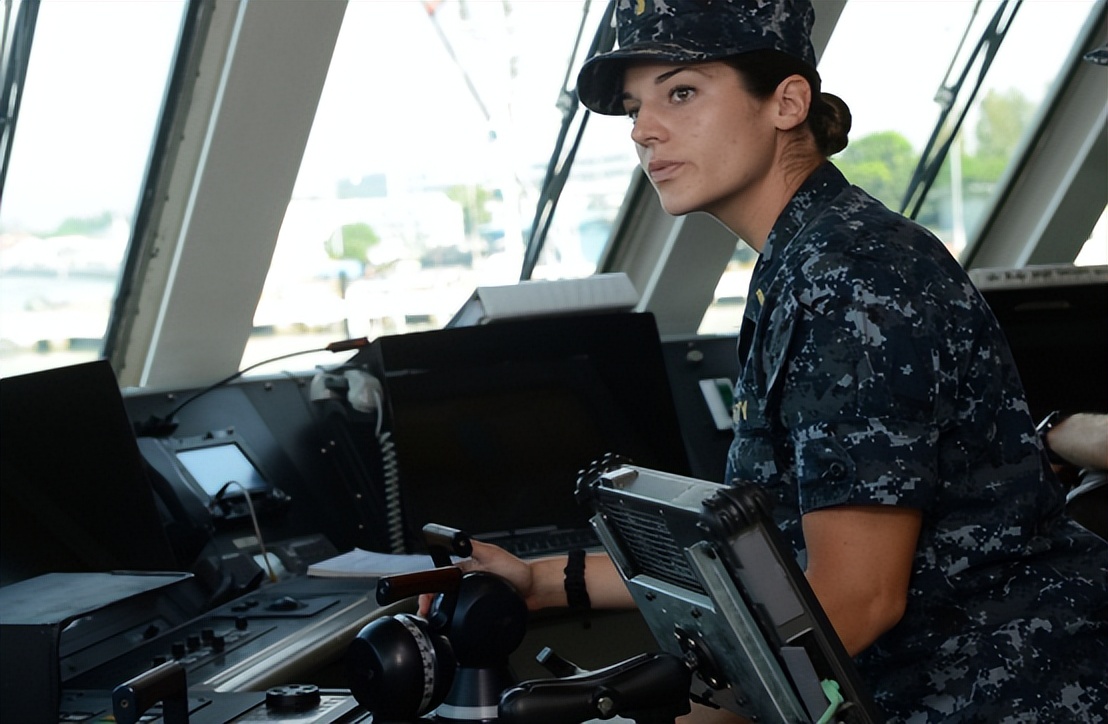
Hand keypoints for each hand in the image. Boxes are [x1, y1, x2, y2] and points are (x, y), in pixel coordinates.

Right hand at [416, 540, 533, 615]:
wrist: (533, 588)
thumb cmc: (517, 570)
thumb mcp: (492, 555)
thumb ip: (473, 547)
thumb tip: (458, 540)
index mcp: (465, 566)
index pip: (440, 576)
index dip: (429, 588)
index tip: (425, 599)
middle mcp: (466, 579)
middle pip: (441, 591)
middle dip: (430, 603)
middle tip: (427, 613)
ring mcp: (472, 593)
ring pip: (449, 603)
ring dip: (440, 610)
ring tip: (435, 619)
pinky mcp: (479, 605)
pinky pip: (462, 611)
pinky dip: (454, 617)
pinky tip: (452, 623)